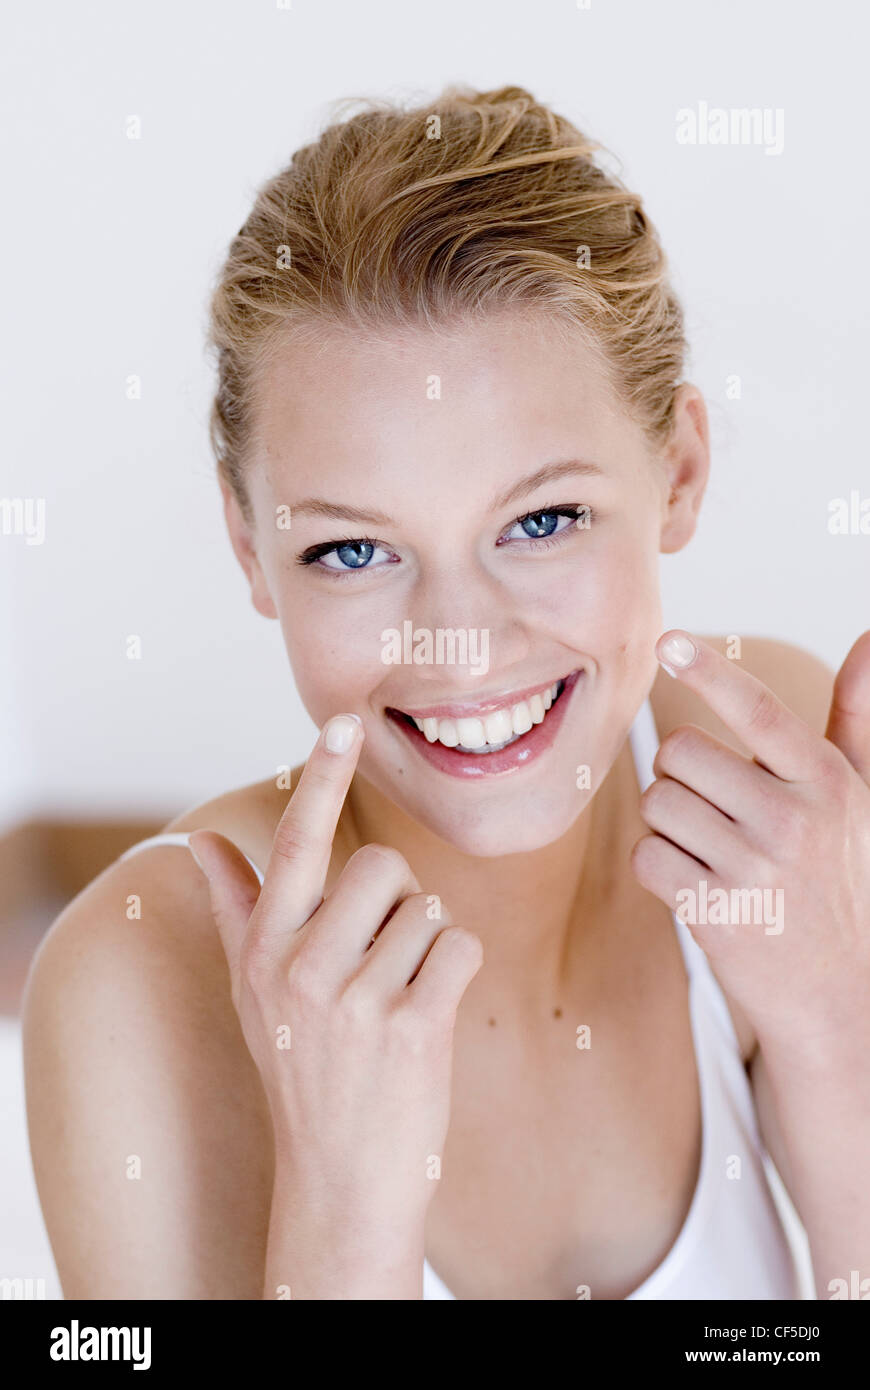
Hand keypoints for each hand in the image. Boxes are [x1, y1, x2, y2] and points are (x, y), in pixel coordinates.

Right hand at [188, 713, 482, 1241]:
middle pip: (383, 868)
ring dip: (426, 948)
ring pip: (428, 910)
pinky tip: (427, 1018)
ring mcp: (356, 1001)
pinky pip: (460, 949)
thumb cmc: (302, 1072)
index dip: (322, 779)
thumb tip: (197, 844)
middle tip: (380, 962)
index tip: (343, 723)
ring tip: (396, 1001)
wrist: (342, 1180)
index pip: (297, 844)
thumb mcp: (253, 992)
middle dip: (398, 904)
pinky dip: (456, 975)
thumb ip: (236, 909)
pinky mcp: (413, 1028)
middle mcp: (302, 969)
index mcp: (264, 951)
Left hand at [630, 630, 869, 1053]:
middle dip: (680, 774)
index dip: (708, 671)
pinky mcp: (717, 914)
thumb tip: (869, 639)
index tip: (667, 640)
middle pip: (679, 752)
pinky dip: (658, 866)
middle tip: (712, 807)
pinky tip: (696, 884)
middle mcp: (795, 820)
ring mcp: (756, 869)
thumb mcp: (857, 796)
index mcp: (827, 781)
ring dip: (670, 823)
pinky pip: (647, 856)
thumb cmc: (838, 876)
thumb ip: (856, 719)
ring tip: (713, 851)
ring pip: (657, 803)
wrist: (837, 993)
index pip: (758, 711)